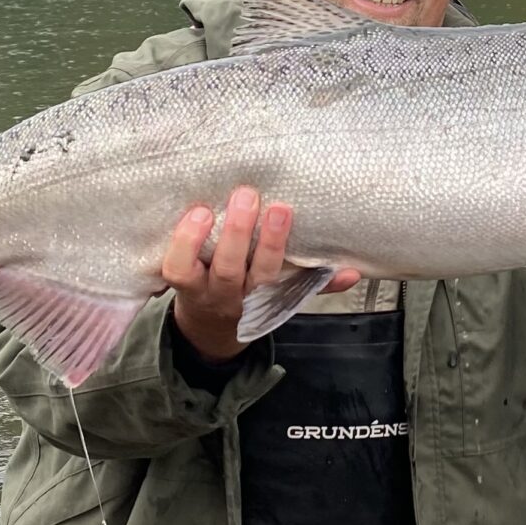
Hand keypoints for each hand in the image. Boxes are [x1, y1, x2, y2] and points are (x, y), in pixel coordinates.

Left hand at [163, 186, 361, 361]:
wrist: (210, 329)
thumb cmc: (252, 299)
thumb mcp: (285, 299)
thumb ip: (316, 285)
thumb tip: (354, 272)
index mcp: (259, 299)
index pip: (269, 272)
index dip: (274, 244)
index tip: (282, 209)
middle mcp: (228, 295)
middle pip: (231, 268)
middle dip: (240, 233)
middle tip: (247, 195)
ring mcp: (199, 290)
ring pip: (192, 270)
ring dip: (197, 238)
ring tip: (206, 208)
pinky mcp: (176, 283)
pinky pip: (171, 268)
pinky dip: (177, 244)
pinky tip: (190, 215)